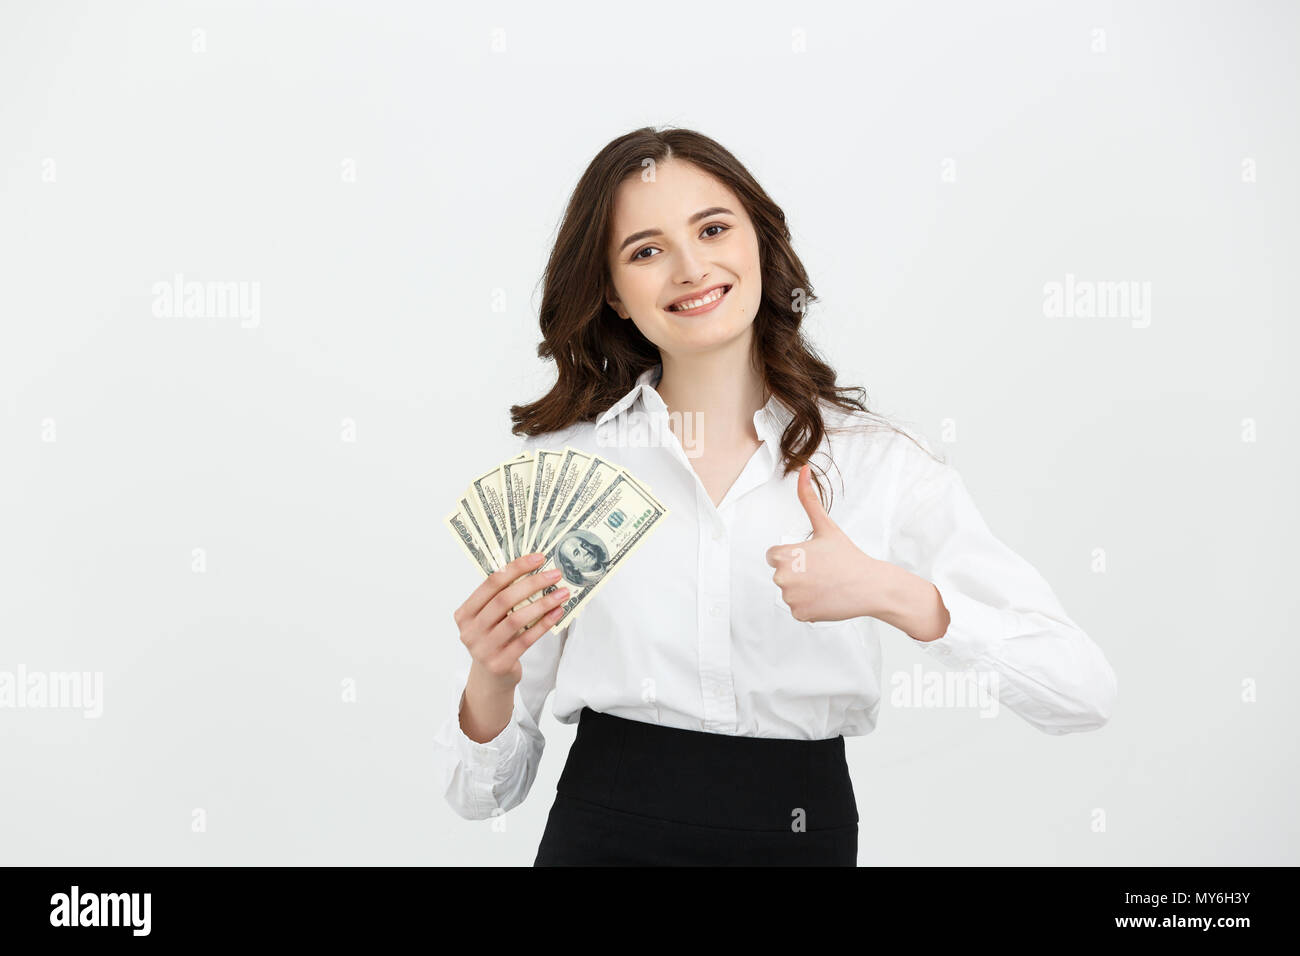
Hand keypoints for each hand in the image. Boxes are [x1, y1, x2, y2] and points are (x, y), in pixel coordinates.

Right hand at [452, 552, 570, 687]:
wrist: (490, 679)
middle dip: (532, 583)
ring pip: (516, 619)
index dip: (515, 568)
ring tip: (561, 593)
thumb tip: (533, 570)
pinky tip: (557, 613)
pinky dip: (544, 624)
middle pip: (504, 599)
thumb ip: (501, 598)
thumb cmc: (493, 640)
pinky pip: (526, 639)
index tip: (538, 558)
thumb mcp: (490, 619)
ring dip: (542, 603)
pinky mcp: (500, 663)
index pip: (490, 583)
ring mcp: (483, 649)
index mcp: (464, 613)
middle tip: (555, 574)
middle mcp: (469, 630)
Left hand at [765, 463, 892, 624]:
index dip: (793, 556)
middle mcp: (782, 578)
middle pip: (782, 575)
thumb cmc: (847, 555)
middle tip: (822, 571)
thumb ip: (809, 498)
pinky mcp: (800, 614)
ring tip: (826, 584)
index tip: (811, 558)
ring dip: (804, 590)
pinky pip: (798, 609)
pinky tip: (826, 598)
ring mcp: (791, 598)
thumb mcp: (826, 526)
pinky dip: (810, 606)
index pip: (773, 556)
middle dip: (798, 573)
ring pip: (790, 593)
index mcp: (784, 555)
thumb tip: (803, 469)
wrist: (869, 586)